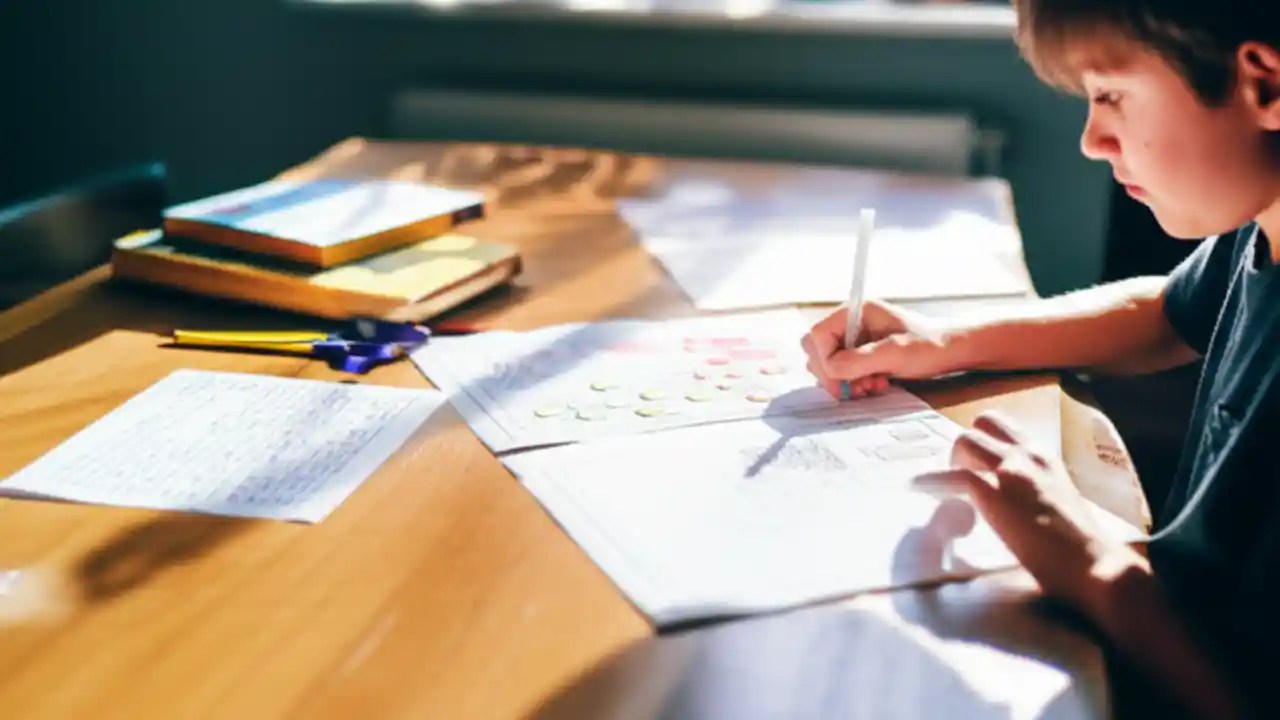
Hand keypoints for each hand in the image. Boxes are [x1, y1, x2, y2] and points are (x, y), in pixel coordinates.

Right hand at [800, 299, 963, 398]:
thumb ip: (858, 360)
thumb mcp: (894, 353)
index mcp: (855, 312)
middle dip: (833, 373)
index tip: (841, 379)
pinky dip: (855, 384)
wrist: (951, 353)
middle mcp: (851, 323)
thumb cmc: (928, 346)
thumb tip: (830, 369)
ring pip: (829, 364)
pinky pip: (844, 372)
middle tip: (853, 388)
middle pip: (818, 350)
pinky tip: (875, 385)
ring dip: (845, 381)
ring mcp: (855, 340)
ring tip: (870, 386)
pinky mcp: (861, 355)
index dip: (824, 359)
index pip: (818, 335)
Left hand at [951, 411, 1143, 620]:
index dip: (985, 440)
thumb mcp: (1058, 501)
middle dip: (965, 444)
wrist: (1095, 566)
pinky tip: (918, 488)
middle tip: (957, 472)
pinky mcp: (997, 495)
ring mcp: (1013, 472)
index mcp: (1046, 458)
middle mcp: (1030, 456)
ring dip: (949, 460)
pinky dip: (931, 481)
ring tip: (942, 486)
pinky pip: (954, 477)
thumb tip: (1010, 497)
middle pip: (984, 423)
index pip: (1008, 427)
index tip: (973, 461)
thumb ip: (1034, 489)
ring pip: (967, 440)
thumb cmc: (1080, 546)